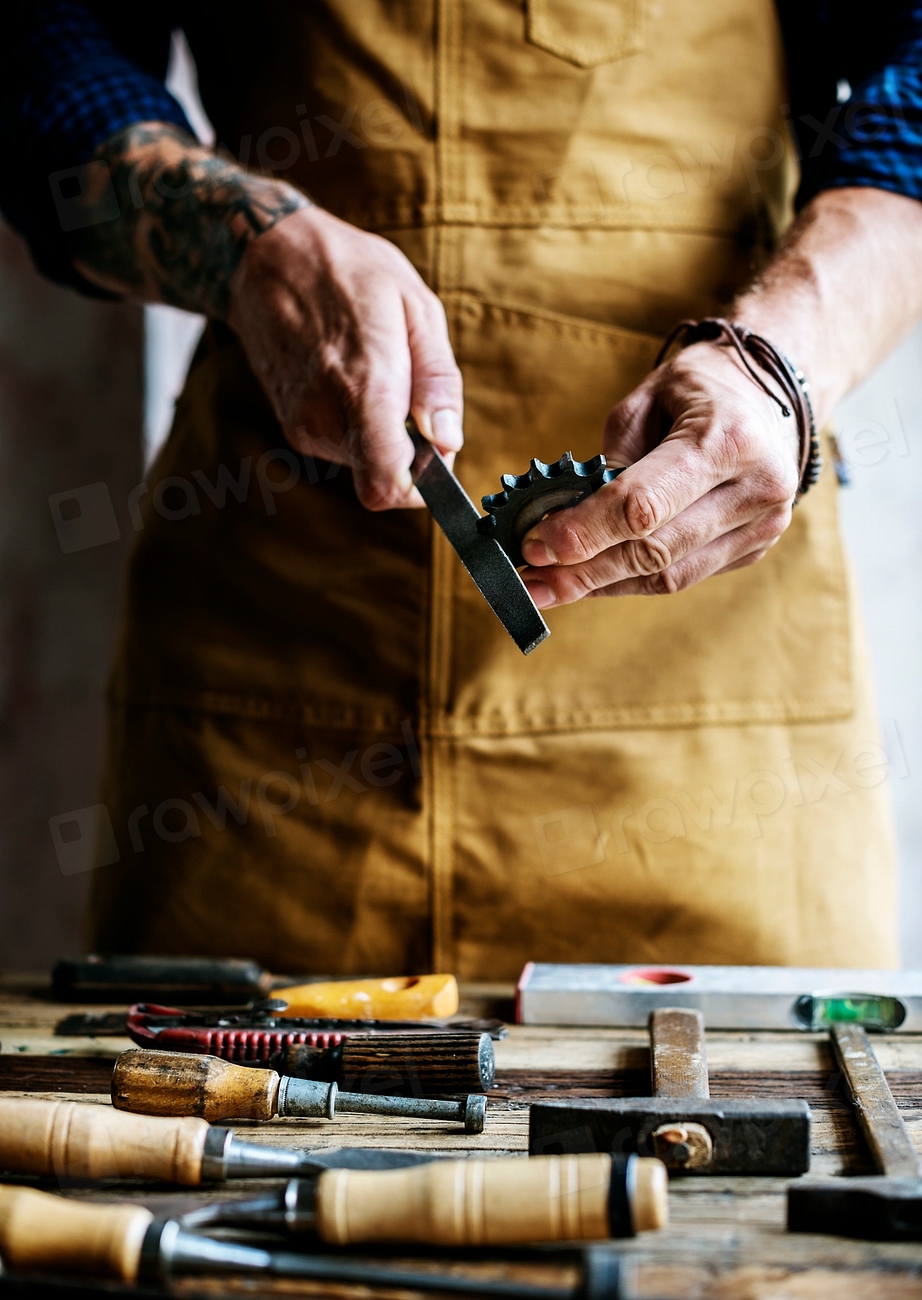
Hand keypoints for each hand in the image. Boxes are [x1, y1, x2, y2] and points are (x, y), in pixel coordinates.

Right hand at [229, 205, 462, 508]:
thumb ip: (438, 381)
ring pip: (365, 461)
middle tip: (409, 384)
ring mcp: (303, 427)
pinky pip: (345, 446)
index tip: (437, 450)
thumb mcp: (417, 307)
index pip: (387, 485)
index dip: (422, 484)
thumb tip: (450, 440)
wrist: (266, 257)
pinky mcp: (294, 428)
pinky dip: (361, 422)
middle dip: (411, 446)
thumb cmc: (348, 271)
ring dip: (385, 429)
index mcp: (363, 388)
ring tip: (376, 367)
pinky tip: (352, 372)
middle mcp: (325, 418)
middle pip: (384, 475)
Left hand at [519, 340, 799, 605]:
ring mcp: (762, 525)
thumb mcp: (646, 400)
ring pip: (667, 576)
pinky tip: (592, 580)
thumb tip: (558, 524)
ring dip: (601, 586)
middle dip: (583, 570)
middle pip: (654, 550)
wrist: (771, 395)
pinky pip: (683, 576)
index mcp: (727, 439)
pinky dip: (631, 582)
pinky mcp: (755, 547)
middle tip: (530, 579)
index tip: (535, 545)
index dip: (584, 532)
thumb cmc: (699, 388)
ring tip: (549, 588)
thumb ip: (609, 462)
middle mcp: (756, 488)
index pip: (643, 505)